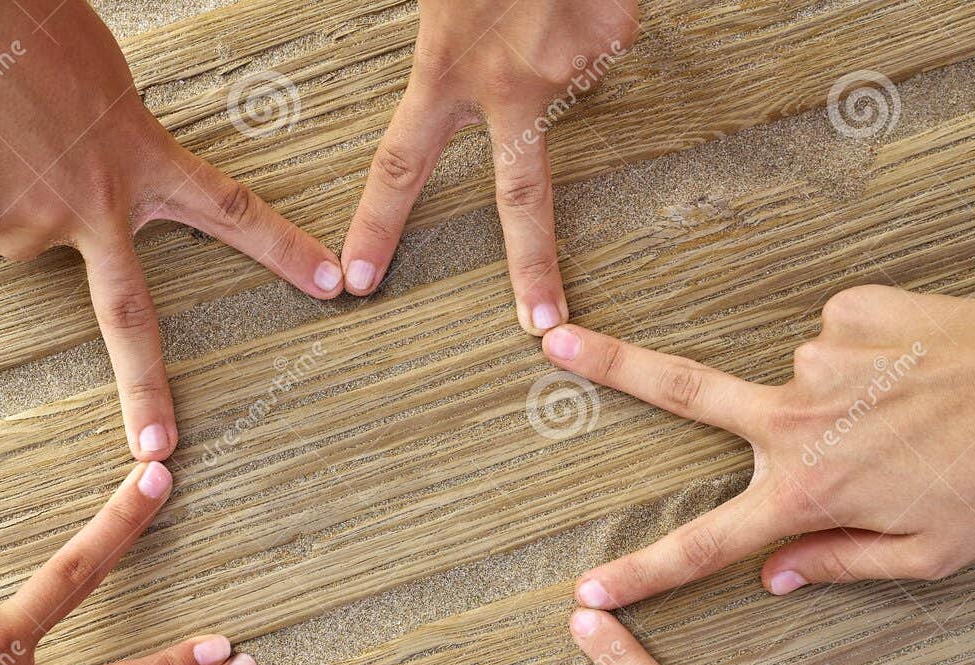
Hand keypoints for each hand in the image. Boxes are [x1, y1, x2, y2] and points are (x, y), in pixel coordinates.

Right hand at [0, 0, 344, 459]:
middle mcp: (97, 204)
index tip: (335, 285)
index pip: (233, 211)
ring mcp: (36, 220)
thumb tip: (85, 197)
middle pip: (128, 319)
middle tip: (158, 450)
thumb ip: (116, 152)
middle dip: (144, 392)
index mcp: (143, 159)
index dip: (285, 250)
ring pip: (23, 238)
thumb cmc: (34, 25)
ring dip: (12, 198)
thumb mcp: (107, 87)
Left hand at [340, 0, 637, 333]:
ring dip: (558, 39)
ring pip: (564, 74)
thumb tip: (456, 58)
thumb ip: (443, 36)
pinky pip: (598, 36)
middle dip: (533, 269)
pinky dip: (588, 13)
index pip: (397, 163)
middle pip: (521, 199)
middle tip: (539, 325)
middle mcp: (507, 81)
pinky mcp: (613, 38)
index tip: (361, 278)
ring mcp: (566, 65)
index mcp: (444, 65)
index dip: (377, 224)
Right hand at [548, 282, 974, 608]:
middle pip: (679, 393)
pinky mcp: (848, 311)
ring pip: (801, 386)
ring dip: (840, 400)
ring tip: (914, 410)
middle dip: (609, 366)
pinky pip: (840, 343)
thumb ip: (840, 565)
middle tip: (553, 340)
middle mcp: (794, 420)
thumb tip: (775, 579)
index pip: (705, 544)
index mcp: (809, 492)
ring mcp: (817, 358)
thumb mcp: (932, 553)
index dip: (642, 573)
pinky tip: (919, 370)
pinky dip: (869, 360)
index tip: (587, 589)